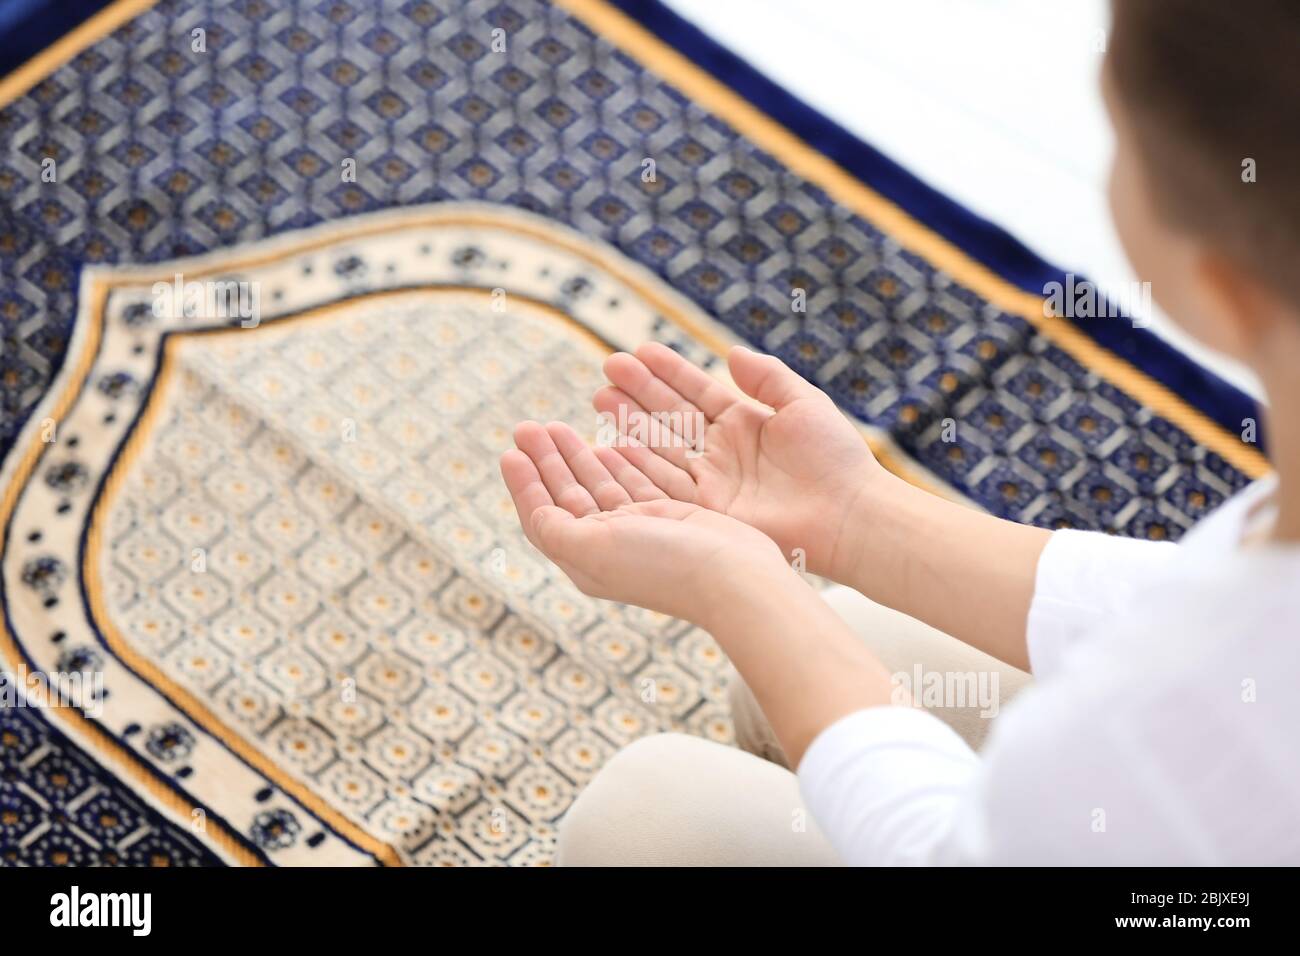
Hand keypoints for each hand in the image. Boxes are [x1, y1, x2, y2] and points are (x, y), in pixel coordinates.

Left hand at [500, 421, 792, 627]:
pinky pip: (631, 484)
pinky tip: (603, 444)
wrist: (734, 576)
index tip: (511, 450)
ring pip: (596, 486)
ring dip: (574, 457)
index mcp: (584, 560)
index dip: (524, 485)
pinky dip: (614, 464)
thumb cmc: (663, 564)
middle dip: (546, 461)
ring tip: (555, 426)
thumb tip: (533, 509)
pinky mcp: (668, 517)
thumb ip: (554, 530)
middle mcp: (608, 548)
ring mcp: (639, 532)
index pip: (542, 517)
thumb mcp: (593, 547)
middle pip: (566, 497)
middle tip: (528, 426)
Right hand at [594, 342, 890, 579]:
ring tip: (601, 396)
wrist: (850, 515)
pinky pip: (665, 482)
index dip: (668, 371)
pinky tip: (613, 442)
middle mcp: (722, 451)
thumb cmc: (835, 459)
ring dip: (630, 422)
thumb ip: (766, 378)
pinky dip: (640, 463)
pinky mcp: (708, 509)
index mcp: (744, 424)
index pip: (696, 392)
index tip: (639, 350)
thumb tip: (732, 353)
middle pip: (671, 416)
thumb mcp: (802, 404)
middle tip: (608, 367)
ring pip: (661, 445)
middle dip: (639, 392)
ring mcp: (712, 481)